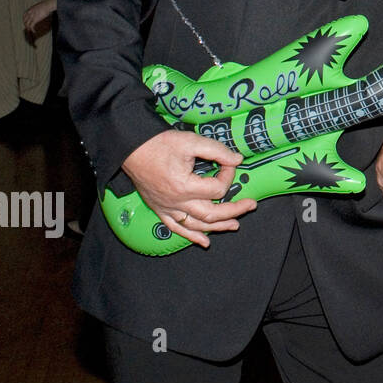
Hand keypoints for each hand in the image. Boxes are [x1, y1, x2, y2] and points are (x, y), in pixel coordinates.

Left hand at [23, 0, 56, 35]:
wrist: (48, 5)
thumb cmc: (46, 5)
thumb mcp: (39, 6)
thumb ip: (37, 9)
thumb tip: (40, 11)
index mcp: (30, 9)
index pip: (24, 16)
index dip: (25, 20)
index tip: (27, 22)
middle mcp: (29, 13)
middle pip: (25, 21)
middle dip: (26, 25)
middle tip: (29, 28)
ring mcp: (31, 17)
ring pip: (27, 24)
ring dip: (28, 28)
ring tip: (31, 31)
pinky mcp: (35, 20)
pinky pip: (31, 26)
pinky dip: (32, 30)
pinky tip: (34, 31)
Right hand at [121, 130, 256, 247]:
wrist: (131, 148)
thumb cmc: (159, 144)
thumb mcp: (191, 141)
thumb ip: (217, 151)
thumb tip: (237, 159)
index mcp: (185, 186)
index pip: (218, 188)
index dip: (229, 175)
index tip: (229, 163)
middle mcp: (176, 202)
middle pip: (212, 214)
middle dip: (234, 210)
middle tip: (250, 205)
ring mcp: (167, 208)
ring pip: (197, 225)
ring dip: (218, 227)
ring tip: (235, 225)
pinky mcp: (160, 209)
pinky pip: (177, 228)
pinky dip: (192, 236)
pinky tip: (204, 241)